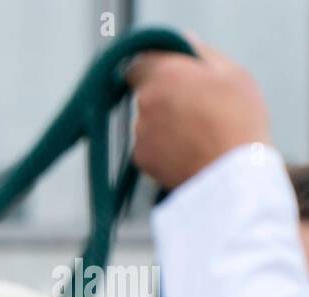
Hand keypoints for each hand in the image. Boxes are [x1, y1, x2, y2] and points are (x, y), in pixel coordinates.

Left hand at [127, 34, 270, 188]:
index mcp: (165, 74)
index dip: (154, 69)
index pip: (139, 64)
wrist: (231, 172)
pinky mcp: (140, 158)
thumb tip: (183, 42)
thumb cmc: (238, 118)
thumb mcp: (232, 73)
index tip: (172, 76)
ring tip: (198, 133)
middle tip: (196, 107)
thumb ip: (201, 54)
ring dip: (165, 123)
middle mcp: (145, 101)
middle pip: (146, 94)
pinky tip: (189, 150)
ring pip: (148, 122)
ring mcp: (140, 132)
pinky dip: (163, 147)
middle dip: (165, 97)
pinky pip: (149, 146)